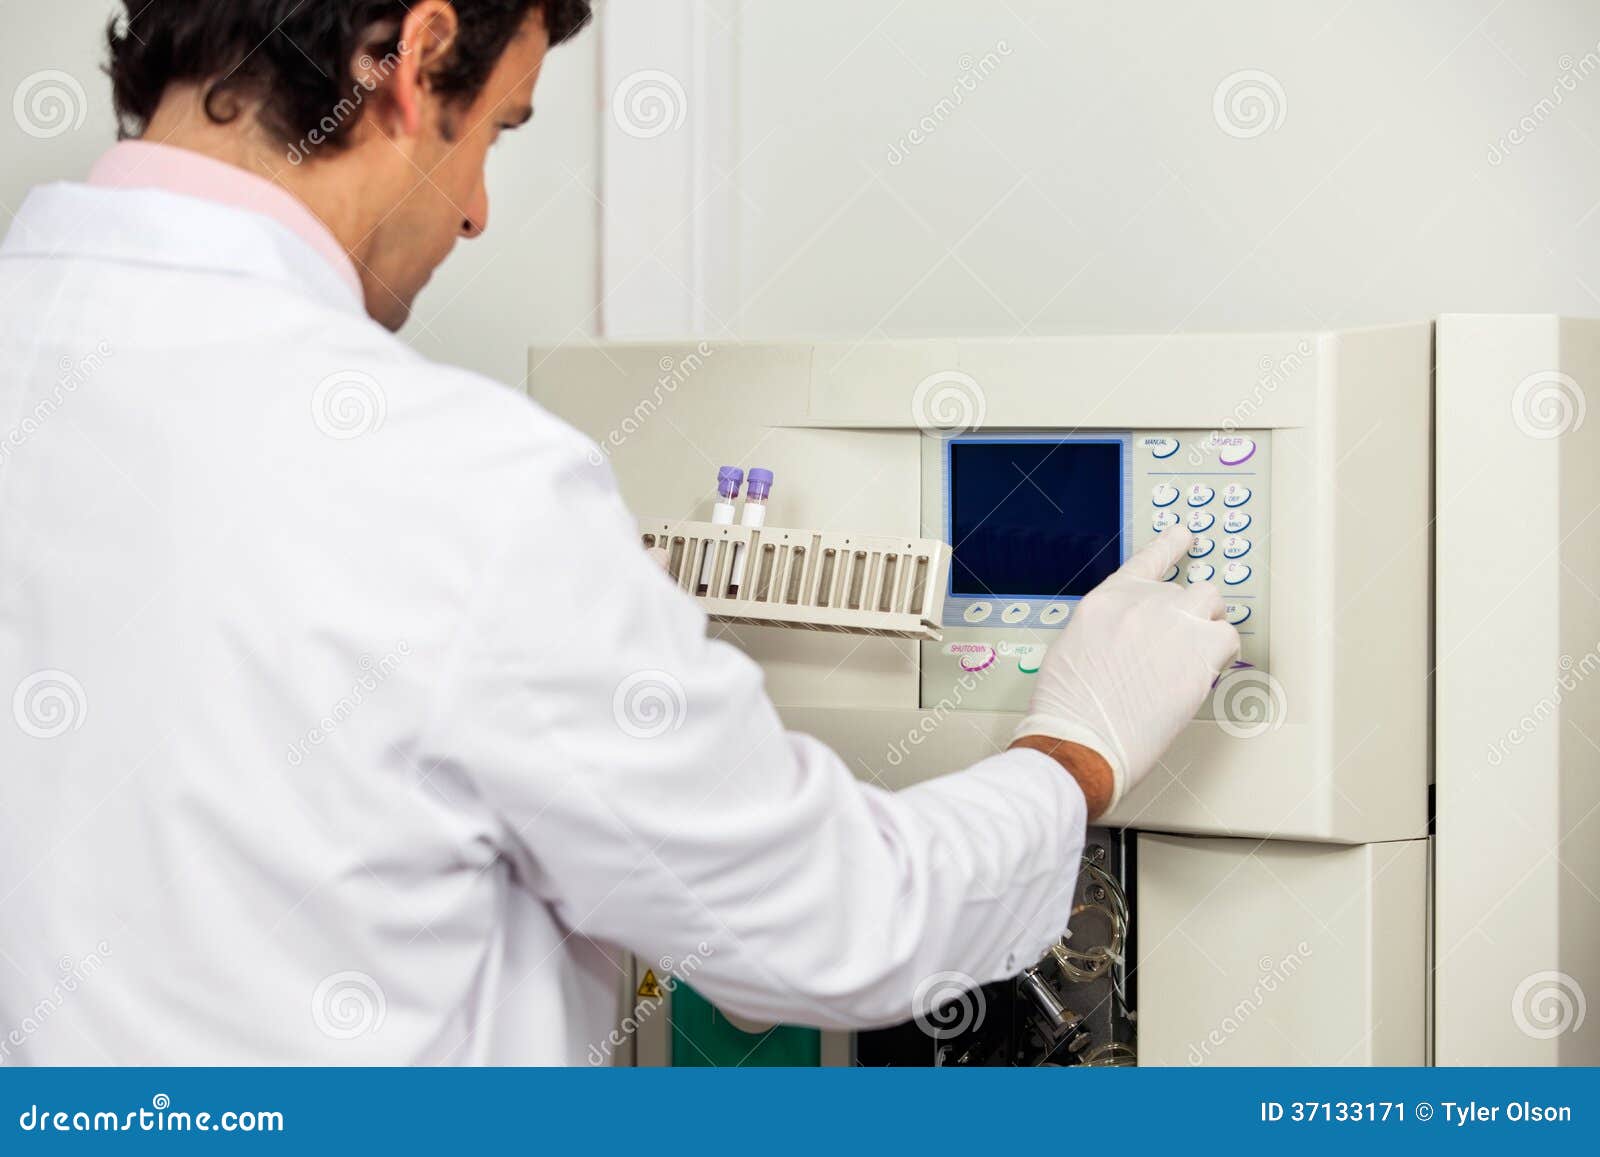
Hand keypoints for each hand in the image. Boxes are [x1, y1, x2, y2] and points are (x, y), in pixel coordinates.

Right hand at [1011, 528, 1240, 815]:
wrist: (1081, 736)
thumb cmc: (1069, 706)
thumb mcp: (1071, 648)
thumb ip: (1106, 628)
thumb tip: (1128, 636)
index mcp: (1106, 600)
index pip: (1147, 561)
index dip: (1170, 545)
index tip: (1183, 534)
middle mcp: (1141, 602)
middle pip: (1183, 589)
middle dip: (1184, 616)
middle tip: (1180, 647)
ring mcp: (1173, 622)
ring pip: (1211, 601)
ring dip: (1209, 622)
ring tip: (1199, 651)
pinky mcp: (1199, 652)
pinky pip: (1228, 636)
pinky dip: (1223, 652)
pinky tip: (1208, 670)